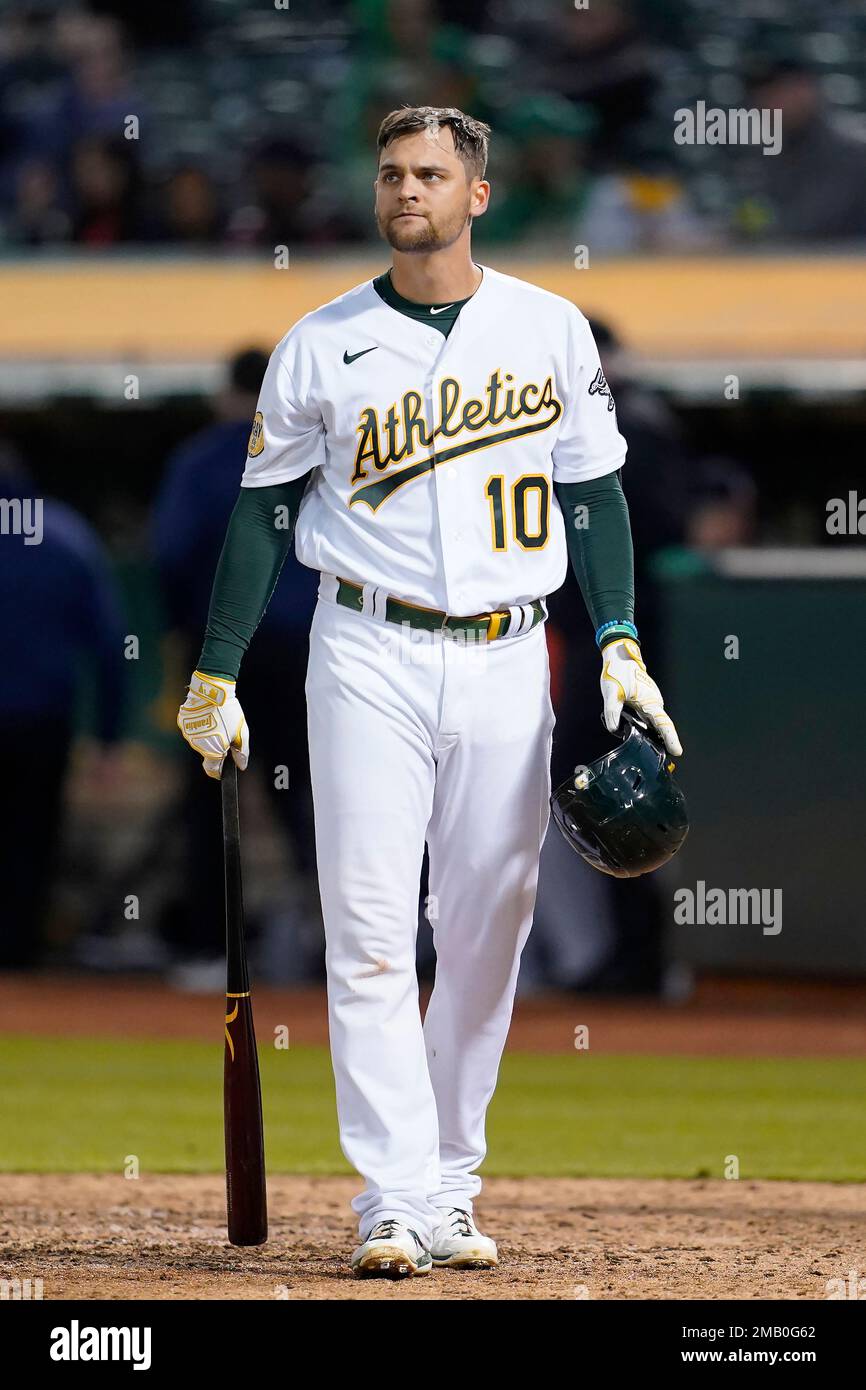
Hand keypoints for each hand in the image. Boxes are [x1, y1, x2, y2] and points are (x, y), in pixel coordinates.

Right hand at [177, 671, 248, 779]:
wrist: (212, 691)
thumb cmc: (228, 712)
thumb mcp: (241, 733)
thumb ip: (241, 752)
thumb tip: (241, 765)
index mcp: (211, 751)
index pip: (211, 770)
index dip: (218, 771)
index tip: (222, 769)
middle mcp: (197, 745)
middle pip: (207, 752)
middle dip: (216, 747)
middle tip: (225, 734)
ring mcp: (188, 733)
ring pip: (199, 740)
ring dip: (206, 735)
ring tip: (216, 720)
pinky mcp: (182, 722)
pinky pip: (192, 728)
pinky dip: (199, 724)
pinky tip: (207, 714)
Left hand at [600, 637, 682, 756]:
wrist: (621, 657)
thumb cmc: (618, 672)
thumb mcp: (611, 692)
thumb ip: (612, 711)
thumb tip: (614, 730)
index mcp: (650, 701)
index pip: (663, 724)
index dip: (671, 738)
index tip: (677, 751)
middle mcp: (654, 703)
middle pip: (662, 727)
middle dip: (664, 742)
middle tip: (661, 760)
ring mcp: (651, 702)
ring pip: (656, 723)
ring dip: (656, 736)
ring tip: (654, 752)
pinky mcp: (645, 701)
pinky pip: (650, 718)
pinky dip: (650, 728)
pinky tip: (644, 737)